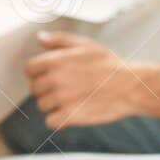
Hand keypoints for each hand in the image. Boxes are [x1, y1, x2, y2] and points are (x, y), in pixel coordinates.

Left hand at [24, 32, 154, 128]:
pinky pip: (51, 121)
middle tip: (65, 88)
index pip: (29, 69)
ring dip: (53, 105)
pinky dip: (59, 120)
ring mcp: (61, 99)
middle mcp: (55, 79)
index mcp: (55, 61)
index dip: (38, 73)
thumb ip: (59, 40)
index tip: (48, 76)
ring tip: (72, 100)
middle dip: (46, 89)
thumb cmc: (109, 65)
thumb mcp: (85, 44)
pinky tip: (71, 113)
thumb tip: (40, 38)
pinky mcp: (70, 116)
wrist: (130, 86)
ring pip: (42, 105)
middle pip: (35, 89)